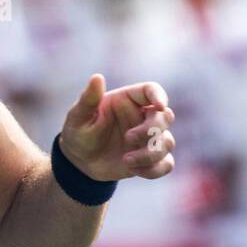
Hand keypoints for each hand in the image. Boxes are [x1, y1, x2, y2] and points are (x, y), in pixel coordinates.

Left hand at [59, 74, 175, 181]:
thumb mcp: (78, 116)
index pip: (151, 90)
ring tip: (127, 160)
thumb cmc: (78, 132)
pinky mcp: (150, 158)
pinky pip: (166, 164)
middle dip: (151, 129)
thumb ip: (89, 98)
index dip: (159, 95)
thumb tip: (97, 77)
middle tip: (128, 137)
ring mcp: (148, 138)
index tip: (159, 105)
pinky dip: (155, 169)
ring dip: (151, 153)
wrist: (79, 160)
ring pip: (168, 142)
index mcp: (127, 100)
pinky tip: (134, 170)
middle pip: (165, 117)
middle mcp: (142, 117)